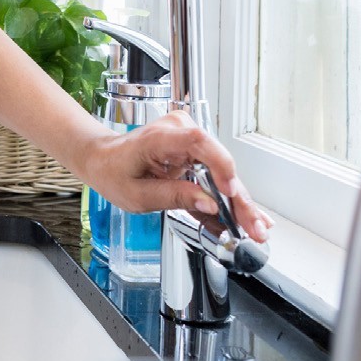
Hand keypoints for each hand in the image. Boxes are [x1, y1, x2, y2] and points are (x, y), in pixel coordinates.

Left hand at [82, 110, 273, 241]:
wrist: (104, 159)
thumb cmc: (114, 171)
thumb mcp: (137, 194)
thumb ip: (174, 197)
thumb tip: (209, 204)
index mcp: (159, 137)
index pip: (198, 142)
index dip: (220, 164)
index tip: (229, 192)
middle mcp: (179, 132)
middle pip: (218, 161)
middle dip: (238, 198)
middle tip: (254, 226)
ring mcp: (189, 139)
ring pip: (222, 172)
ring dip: (239, 202)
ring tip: (256, 229)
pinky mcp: (195, 152)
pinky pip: (216, 175)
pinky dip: (228, 199)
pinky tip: (247, 216)